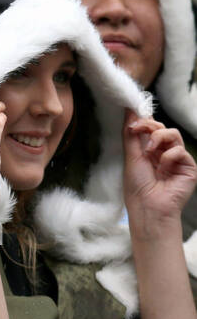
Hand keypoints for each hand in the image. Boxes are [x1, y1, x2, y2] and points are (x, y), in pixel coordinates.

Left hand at [122, 111, 196, 228]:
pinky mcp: (189, 167)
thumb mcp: (131, 156)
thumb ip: (131, 135)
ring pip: (174, 134)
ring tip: (149, 150)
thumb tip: (129, 111)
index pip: (151, 129)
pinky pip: (181, 151)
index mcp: (150, 151)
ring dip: (159, 137)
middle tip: (138, 130)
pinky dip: (169, 155)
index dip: (144, 120)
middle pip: (162, 128)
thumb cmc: (137, 186)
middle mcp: (164, 153)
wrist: (148, 207)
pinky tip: (162, 166)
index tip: (133, 117)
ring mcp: (177, 160)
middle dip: (149, 126)